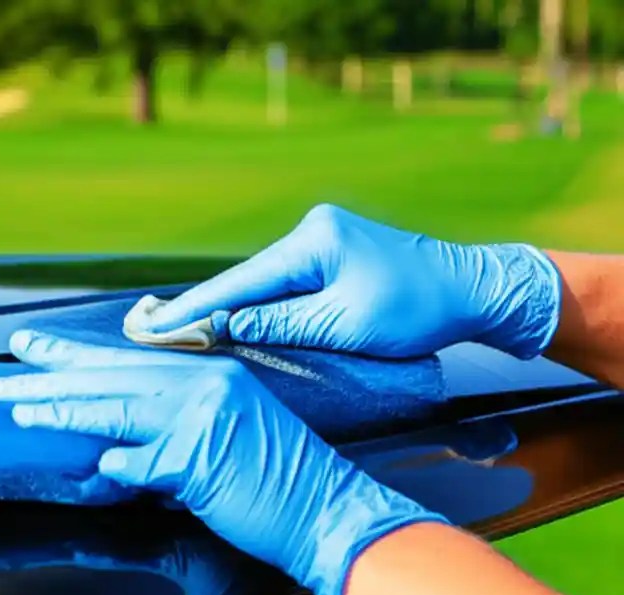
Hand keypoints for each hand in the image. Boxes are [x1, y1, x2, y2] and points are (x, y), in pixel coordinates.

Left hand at [0, 329, 446, 594]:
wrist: (329, 510)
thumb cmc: (278, 480)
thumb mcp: (225, 433)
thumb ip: (170, 426)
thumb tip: (112, 442)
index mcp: (211, 372)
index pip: (129, 358)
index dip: (76, 353)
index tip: (33, 345)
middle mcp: (204, 382)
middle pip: (110, 374)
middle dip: (51, 374)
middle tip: (3, 375)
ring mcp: (200, 416)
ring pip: (112, 407)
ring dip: (59, 410)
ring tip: (16, 407)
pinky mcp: (196, 456)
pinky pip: (135, 464)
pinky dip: (114, 472)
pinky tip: (96, 476)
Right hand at [134, 204, 560, 358]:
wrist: (476, 289)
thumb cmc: (419, 309)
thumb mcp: (345, 325)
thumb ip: (282, 325)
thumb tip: (227, 326)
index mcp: (314, 241)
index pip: (240, 282)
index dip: (194, 307)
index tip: (153, 324)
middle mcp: (312, 230)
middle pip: (246, 278)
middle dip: (203, 307)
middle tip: (153, 328)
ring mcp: (323, 239)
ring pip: (265, 282)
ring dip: (231, 307)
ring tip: (182, 329)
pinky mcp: (334, 254)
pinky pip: (285, 282)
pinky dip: (260, 303)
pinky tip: (233, 318)